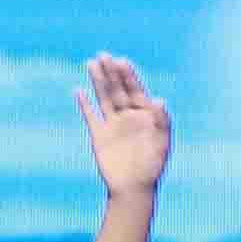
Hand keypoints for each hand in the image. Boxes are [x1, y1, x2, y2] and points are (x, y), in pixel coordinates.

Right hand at [79, 53, 172, 203]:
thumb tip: (160, 100)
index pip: (137, 90)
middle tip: (103, 55)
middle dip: (112, 73)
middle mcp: (129, 116)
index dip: (129, 76)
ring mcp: (114, 124)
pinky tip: (79, 91)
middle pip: (119, 90)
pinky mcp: (99, 135)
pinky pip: (91, 116)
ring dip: (98, 81)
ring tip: (92, 63)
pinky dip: (85, 104)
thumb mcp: (161, 142)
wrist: (134, 187)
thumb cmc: (152, 166)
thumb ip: (161, 121)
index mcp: (146, 115)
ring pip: (104, 98)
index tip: (122, 61)